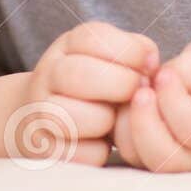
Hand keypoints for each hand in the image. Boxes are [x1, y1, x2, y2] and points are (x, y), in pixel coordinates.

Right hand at [17, 22, 157, 166]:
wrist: (40, 118)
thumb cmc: (92, 87)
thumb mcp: (108, 58)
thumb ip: (134, 52)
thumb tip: (151, 64)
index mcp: (66, 47)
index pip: (93, 38)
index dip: (130, 51)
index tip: (147, 65)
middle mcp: (47, 75)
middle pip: (81, 75)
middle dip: (122, 85)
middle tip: (135, 94)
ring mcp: (41, 112)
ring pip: (82, 117)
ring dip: (107, 121)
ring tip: (110, 119)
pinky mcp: (46, 149)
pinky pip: (85, 153)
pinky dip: (99, 151)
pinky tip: (98, 141)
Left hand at [112, 35, 190, 171]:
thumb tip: (159, 80)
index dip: (173, 101)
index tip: (165, 72)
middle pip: (165, 160)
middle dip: (145, 122)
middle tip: (142, 89)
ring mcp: (168, 157)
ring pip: (138, 157)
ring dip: (127, 121)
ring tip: (134, 90)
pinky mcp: (142, 149)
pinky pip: (122, 146)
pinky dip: (116, 121)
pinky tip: (125, 95)